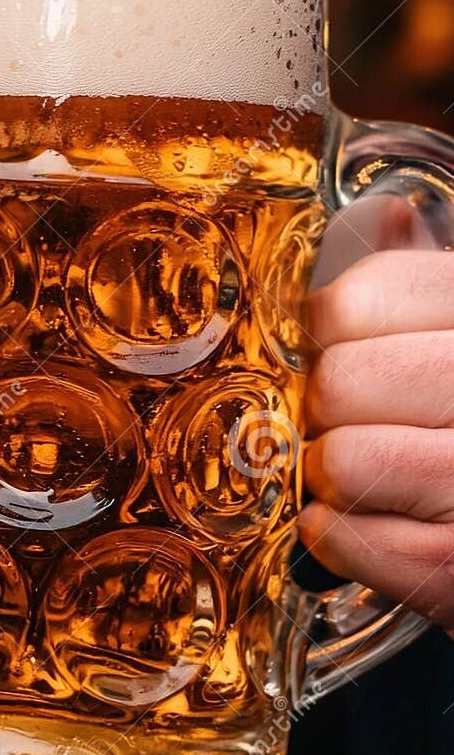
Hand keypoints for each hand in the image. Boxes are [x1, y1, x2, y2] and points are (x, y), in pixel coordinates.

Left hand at [300, 249, 453, 633]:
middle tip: (364, 426)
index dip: (332, 331)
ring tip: (376, 478)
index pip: (359, 300)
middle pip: (341, 381)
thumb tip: (385, 214)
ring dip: (335, 477)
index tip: (352, 351)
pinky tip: (374, 527)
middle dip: (331, 411)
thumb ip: (423, 281)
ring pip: (342, 461)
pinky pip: (346, 538)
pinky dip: (340, 539)